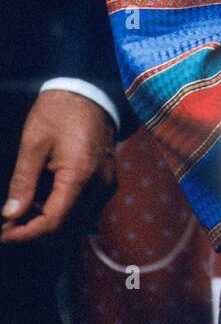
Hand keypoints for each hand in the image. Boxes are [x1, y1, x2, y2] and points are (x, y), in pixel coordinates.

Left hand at [1, 90, 115, 242]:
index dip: (27, 234)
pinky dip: (64, 212)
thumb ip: (23, 181)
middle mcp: (99, 185)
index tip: (3, 234)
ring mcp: (107, 183)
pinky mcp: (107, 179)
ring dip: (51, 224)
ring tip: (23, 213)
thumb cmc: (59, 112)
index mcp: (80, 175)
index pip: (54, 222)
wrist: (89, 89)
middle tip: (8, 224)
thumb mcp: (34, 143)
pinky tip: (43, 202)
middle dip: (36, 231)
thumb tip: (10, 215)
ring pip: (79, 222)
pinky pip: (87, 208)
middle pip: (68, 227)